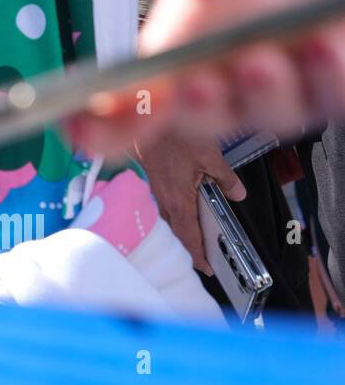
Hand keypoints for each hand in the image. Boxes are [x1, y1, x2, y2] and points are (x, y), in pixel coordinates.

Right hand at [68, 0, 344, 153]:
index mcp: (173, 53)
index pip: (128, 107)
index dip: (100, 124)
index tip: (81, 123)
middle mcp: (221, 83)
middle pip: (194, 121)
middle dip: (192, 106)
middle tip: (186, 82)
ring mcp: (280, 93)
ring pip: (265, 115)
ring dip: (262, 90)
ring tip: (260, 56)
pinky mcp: (332, 91)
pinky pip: (328, 98)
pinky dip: (323, 73)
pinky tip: (320, 44)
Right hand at [135, 132, 245, 274]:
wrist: (145, 116)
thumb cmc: (175, 135)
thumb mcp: (210, 156)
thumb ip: (225, 178)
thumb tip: (238, 193)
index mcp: (178, 199)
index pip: (188, 235)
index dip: (197, 254)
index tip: (207, 268)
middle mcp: (164, 198)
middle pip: (177, 230)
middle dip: (189, 245)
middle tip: (203, 257)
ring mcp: (156, 188)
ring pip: (169, 217)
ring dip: (182, 229)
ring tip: (196, 235)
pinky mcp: (153, 177)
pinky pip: (164, 203)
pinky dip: (175, 212)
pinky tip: (183, 206)